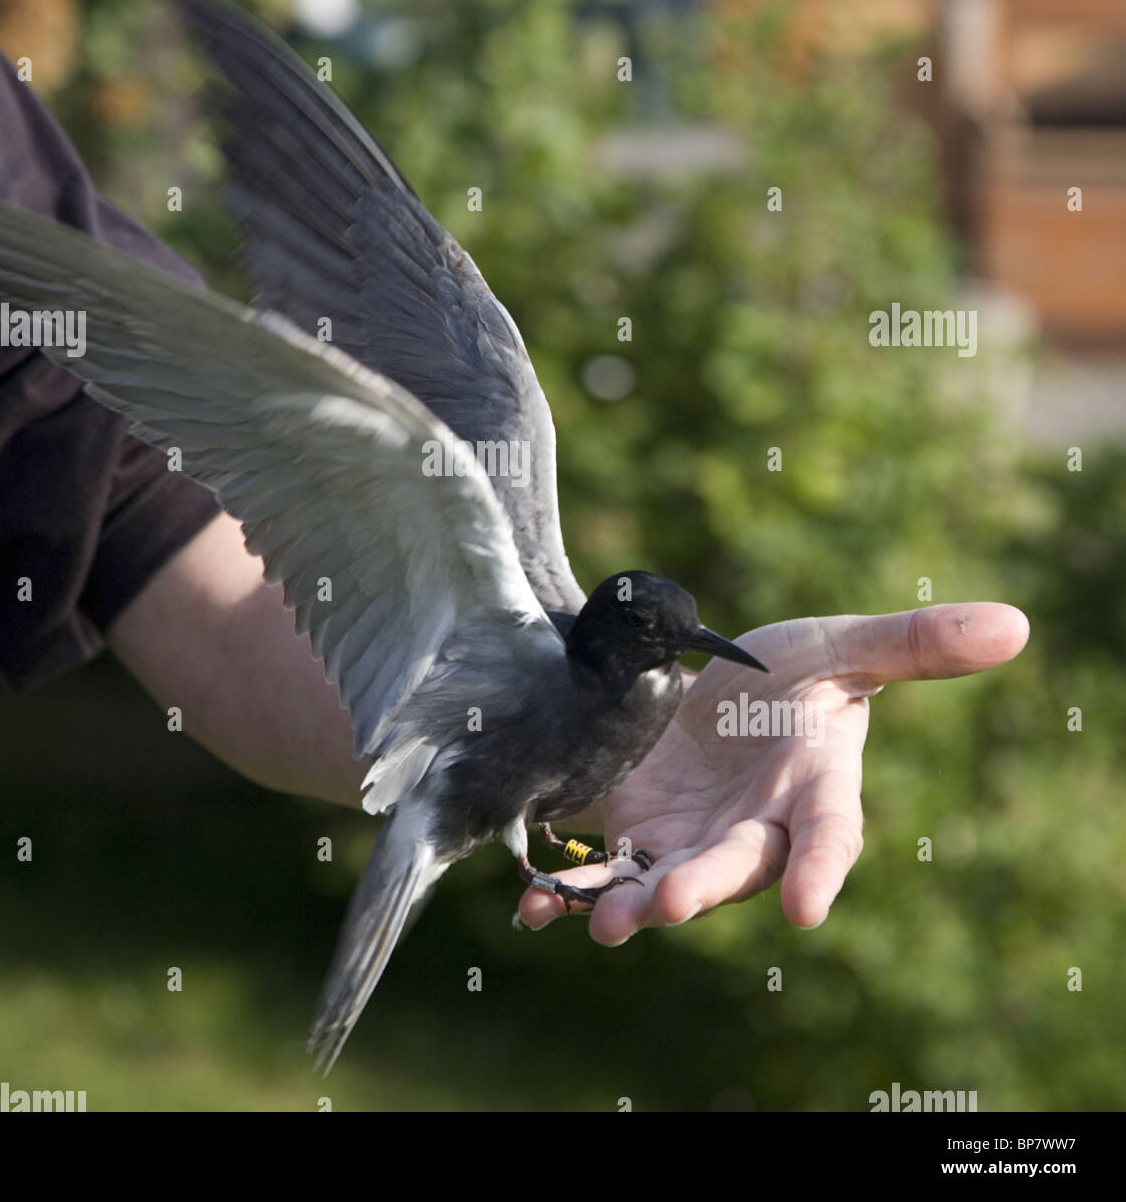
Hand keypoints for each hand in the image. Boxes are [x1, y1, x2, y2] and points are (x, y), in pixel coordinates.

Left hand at [516, 602, 1028, 942]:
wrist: (717, 689)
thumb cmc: (795, 674)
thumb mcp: (844, 648)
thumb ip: (911, 644)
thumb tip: (1015, 625)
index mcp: (813, 792)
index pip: (829, 837)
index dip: (820, 870)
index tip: (806, 907)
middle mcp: (752, 831)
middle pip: (732, 869)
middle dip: (702, 887)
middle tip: (671, 905)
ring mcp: (687, 837)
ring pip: (660, 882)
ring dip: (628, 903)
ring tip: (599, 921)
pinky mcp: (629, 827)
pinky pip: (597, 866)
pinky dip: (564, 887)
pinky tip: (532, 902)